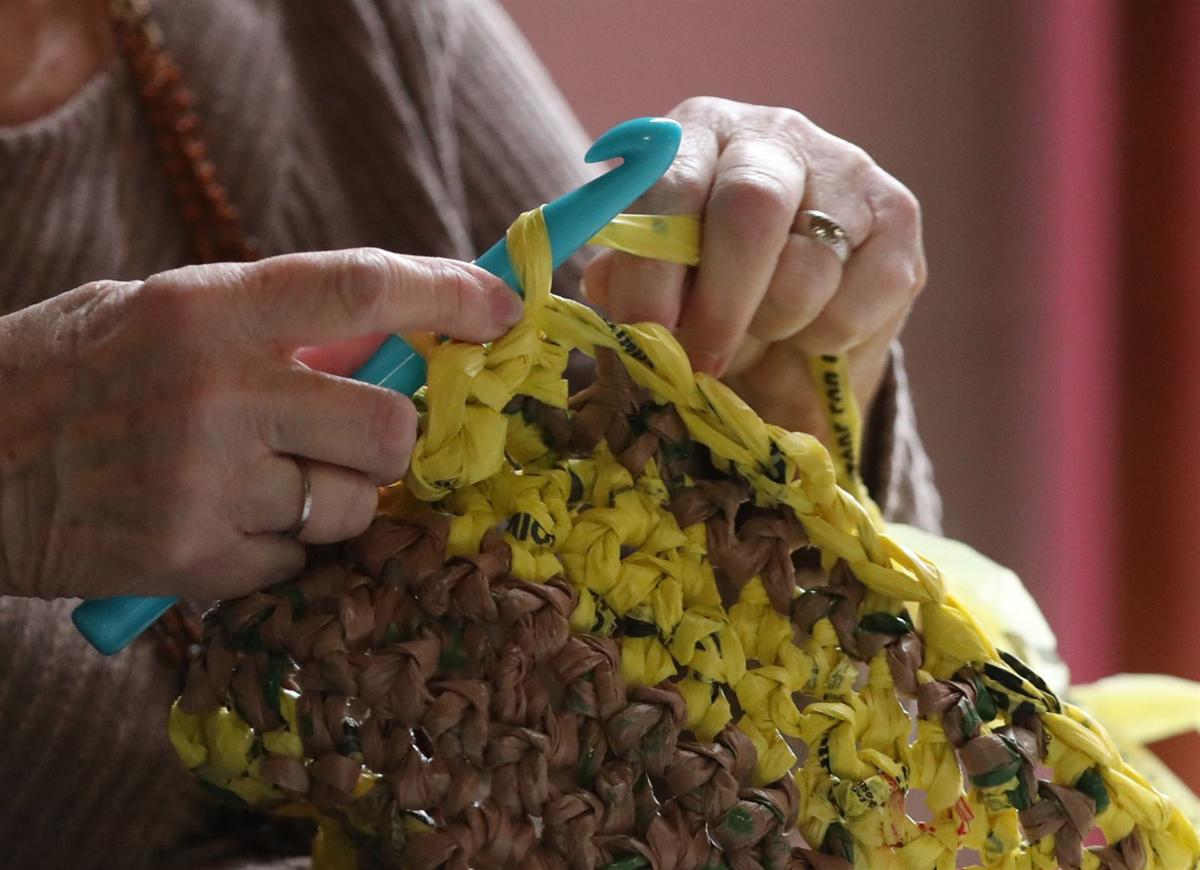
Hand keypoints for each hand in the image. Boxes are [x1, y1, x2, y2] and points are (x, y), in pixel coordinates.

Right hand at [0, 250, 521, 599]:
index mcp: (207, 309)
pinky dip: (282, 546)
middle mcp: (216, 393)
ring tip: (265, 479)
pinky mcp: (192, 560)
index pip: (361, 288)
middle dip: (391, 437)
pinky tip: (219, 520)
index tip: (502, 306)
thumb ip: (270, 325)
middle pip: (390, 426)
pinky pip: (300, 560)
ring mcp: (206, 483)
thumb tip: (389, 344)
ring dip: (335, 498)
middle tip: (353, 432)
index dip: (448, 295)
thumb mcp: (160, 311)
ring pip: (353, 505)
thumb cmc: (69, 371)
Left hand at [582, 97, 925, 438]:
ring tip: (755, 339)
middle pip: (751, 208)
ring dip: (770, 330)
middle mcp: (775, 134)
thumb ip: (627, 283)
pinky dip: (823, 341)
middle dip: (719, 305)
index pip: (671, 185)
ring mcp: (846, 171)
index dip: (653, 267)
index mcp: (696, 133)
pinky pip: (855, 305)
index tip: (645, 333)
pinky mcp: (900, 220)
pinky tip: (806, 332)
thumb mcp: (655, 280)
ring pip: (806, 271)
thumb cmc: (705, 286)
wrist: (789, 316)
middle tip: (701, 365)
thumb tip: (614, 298)